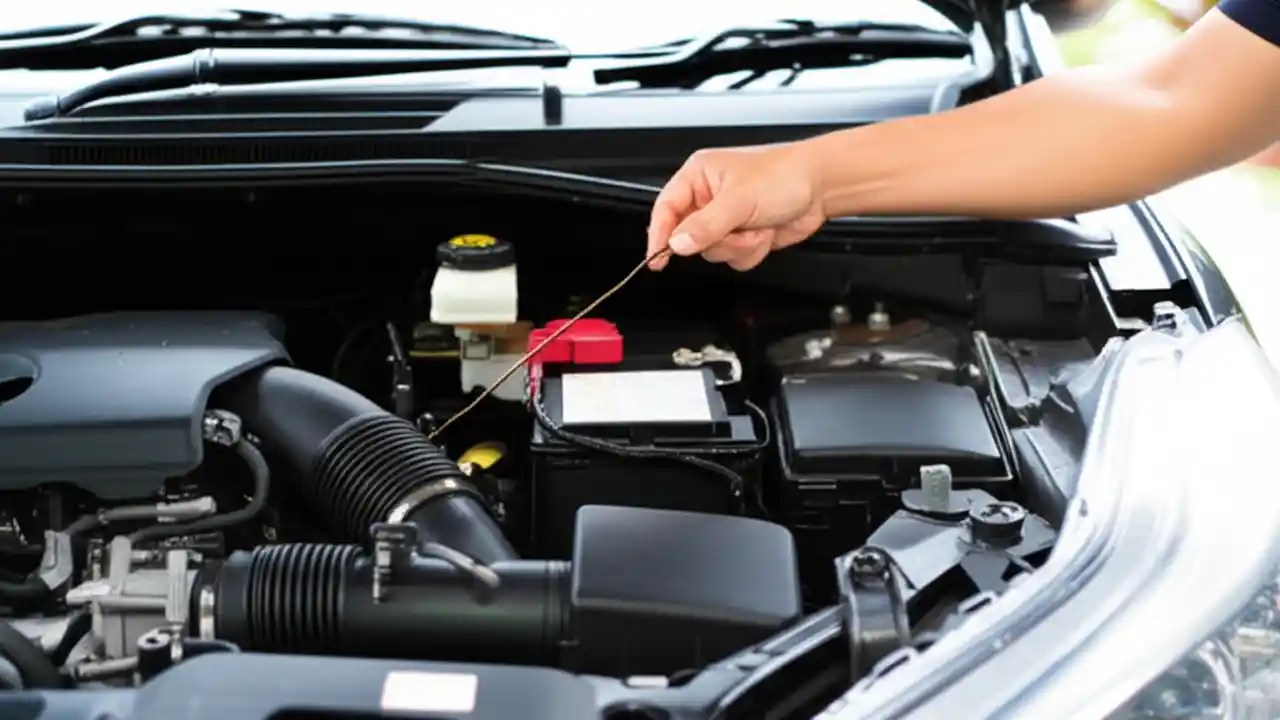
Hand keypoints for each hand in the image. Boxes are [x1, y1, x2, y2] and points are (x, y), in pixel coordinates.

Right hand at [646, 143, 826, 270]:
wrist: (822, 187)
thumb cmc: (785, 175)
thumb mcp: (738, 200)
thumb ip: (704, 225)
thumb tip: (676, 244)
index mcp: (699, 176)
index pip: (665, 208)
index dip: (659, 234)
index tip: (657, 259)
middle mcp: (709, 197)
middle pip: (689, 237)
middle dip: (717, 240)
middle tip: (736, 228)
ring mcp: (727, 218)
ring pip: (713, 252)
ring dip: (738, 246)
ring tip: (756, 226)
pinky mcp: (743, 235)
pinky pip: (733, 258)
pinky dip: (751, 251)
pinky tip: (765, 232)